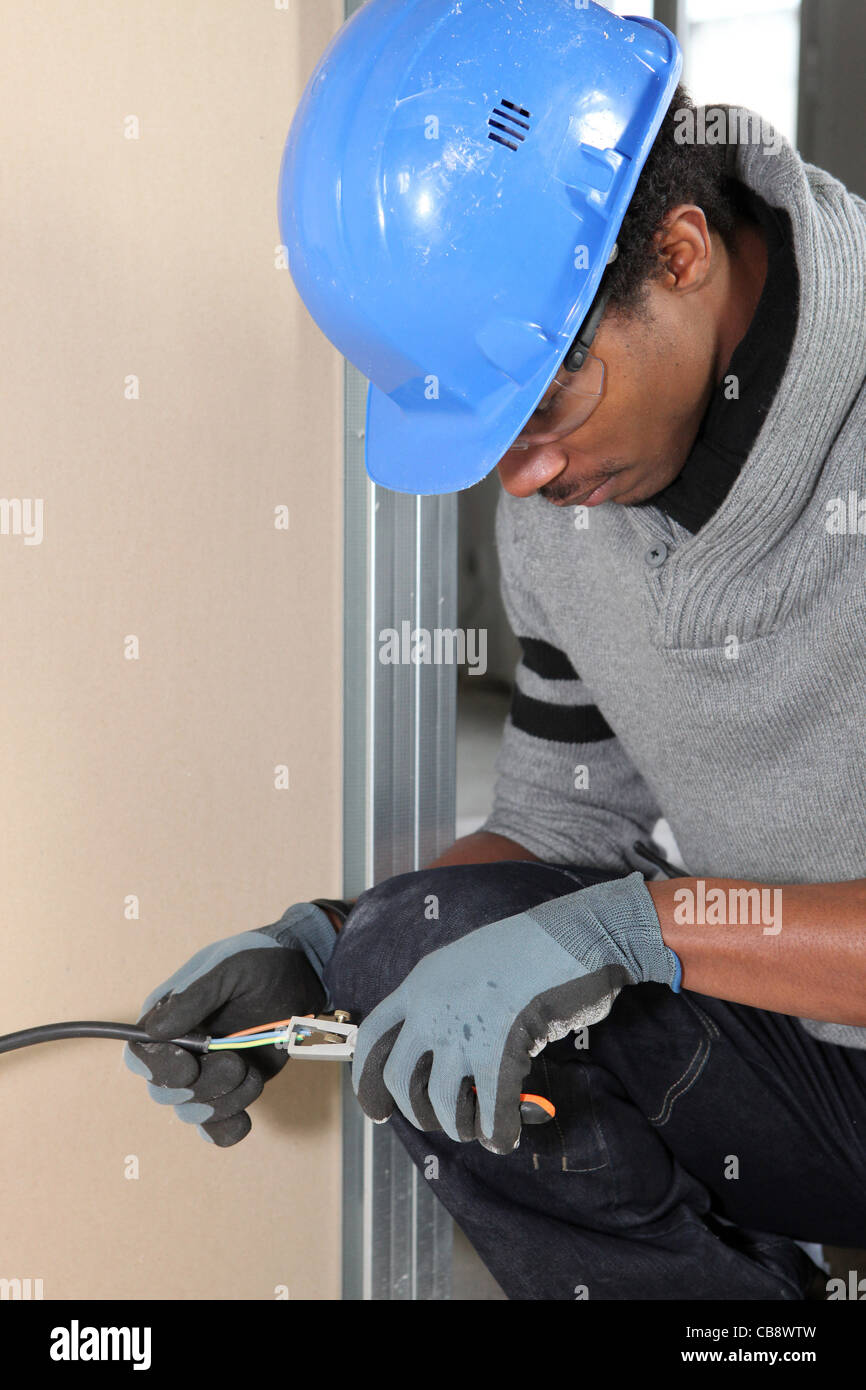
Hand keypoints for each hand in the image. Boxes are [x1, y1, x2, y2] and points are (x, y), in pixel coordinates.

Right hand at [124, 901, 338, 1145]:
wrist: (303, 976)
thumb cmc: (261, 961)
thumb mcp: (229, 969)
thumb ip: (193, 998)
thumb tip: (154, 1031)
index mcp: (167, 1017)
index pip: (139, 1054)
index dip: (156, 1066)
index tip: (188, 1065)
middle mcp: (179, 1050)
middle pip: (164, 1091)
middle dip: (201, 1085)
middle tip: (236, 1063)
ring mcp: (206, 1074)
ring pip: (192, 1111)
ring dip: (223, 1102)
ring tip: (253, 1075)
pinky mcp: (231, 1091)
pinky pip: (216, 1128)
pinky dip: (227, 1129)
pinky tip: (245, 1119)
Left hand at [352, 871, 680, 1153]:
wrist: (577, 935)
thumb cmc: (534, 948)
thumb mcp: (471, 962)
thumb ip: (449, 999)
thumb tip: (445, 1051)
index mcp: (421, 982)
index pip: (371, 1038)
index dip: (368, 1081)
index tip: (380, 1110)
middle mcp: (432, 1008)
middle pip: (399, 1080)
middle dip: (418, 1112)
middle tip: (446, 1120)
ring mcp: (463, 1031)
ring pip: (441, 1105)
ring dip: (460, 1126)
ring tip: (481, 1123)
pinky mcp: (500, 1053)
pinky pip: (490, 1116)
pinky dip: (498, 1135)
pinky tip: (507, 1136)